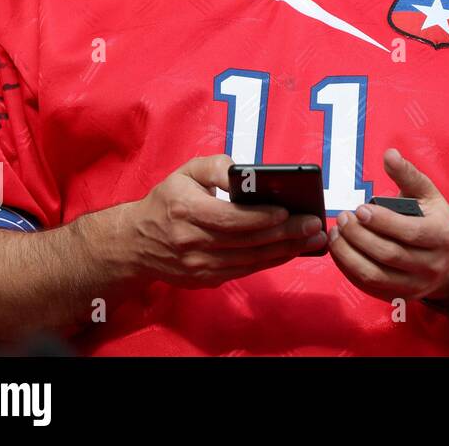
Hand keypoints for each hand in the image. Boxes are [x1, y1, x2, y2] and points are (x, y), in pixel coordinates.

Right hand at [117, 155, 327, 288]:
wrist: (133, 244)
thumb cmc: (167, 200)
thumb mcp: (186, 172)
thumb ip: (216, 167)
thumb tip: (244, 174)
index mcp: (185, 211)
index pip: (229, 218)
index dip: (260, 217)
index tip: (287, 210)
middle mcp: (191, 242)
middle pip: (246, 241)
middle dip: (285, 233)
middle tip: (315, 225)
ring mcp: (198, 266)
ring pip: (250, 260)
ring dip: (285, 250)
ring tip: (313, 239)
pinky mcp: (205, 279)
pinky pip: (244, 271)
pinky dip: (270, 261)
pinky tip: (291, 250)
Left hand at [328, 148, 448, 303]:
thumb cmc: (436, 221)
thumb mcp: (430, 195)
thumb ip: (408, 175)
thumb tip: (389, 154)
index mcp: (441, 236)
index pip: (409, 232)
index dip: (382, 221)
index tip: (360, 208)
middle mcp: (431, 264)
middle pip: (389, 254)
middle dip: (360, 236)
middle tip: (343, 219)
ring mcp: (416, 285)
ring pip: (376, 275)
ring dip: (349, 255)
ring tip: (336, 235)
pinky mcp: (400, 297)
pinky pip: (369, 287)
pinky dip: (349, 270)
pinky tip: (340, 252)